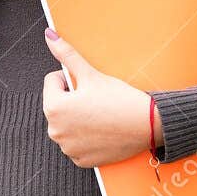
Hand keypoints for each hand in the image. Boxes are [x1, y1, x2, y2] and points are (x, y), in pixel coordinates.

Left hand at [41, 29, 160, 167]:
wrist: (146, 125)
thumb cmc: (119, 99)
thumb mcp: (90, 73)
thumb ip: (67, 54)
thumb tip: (49, 35)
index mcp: (53, 108)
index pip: (52, 82)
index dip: (71, 79)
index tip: (88, 85)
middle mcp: (55, 131)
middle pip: (58, 105)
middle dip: (73, 100)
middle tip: (96, 101)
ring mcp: (68, 148)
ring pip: (68, 125)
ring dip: (78, 119)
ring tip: (101, 115)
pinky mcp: (81, 160)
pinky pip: (77, 144)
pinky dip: (87, 138)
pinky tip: (102, 131)